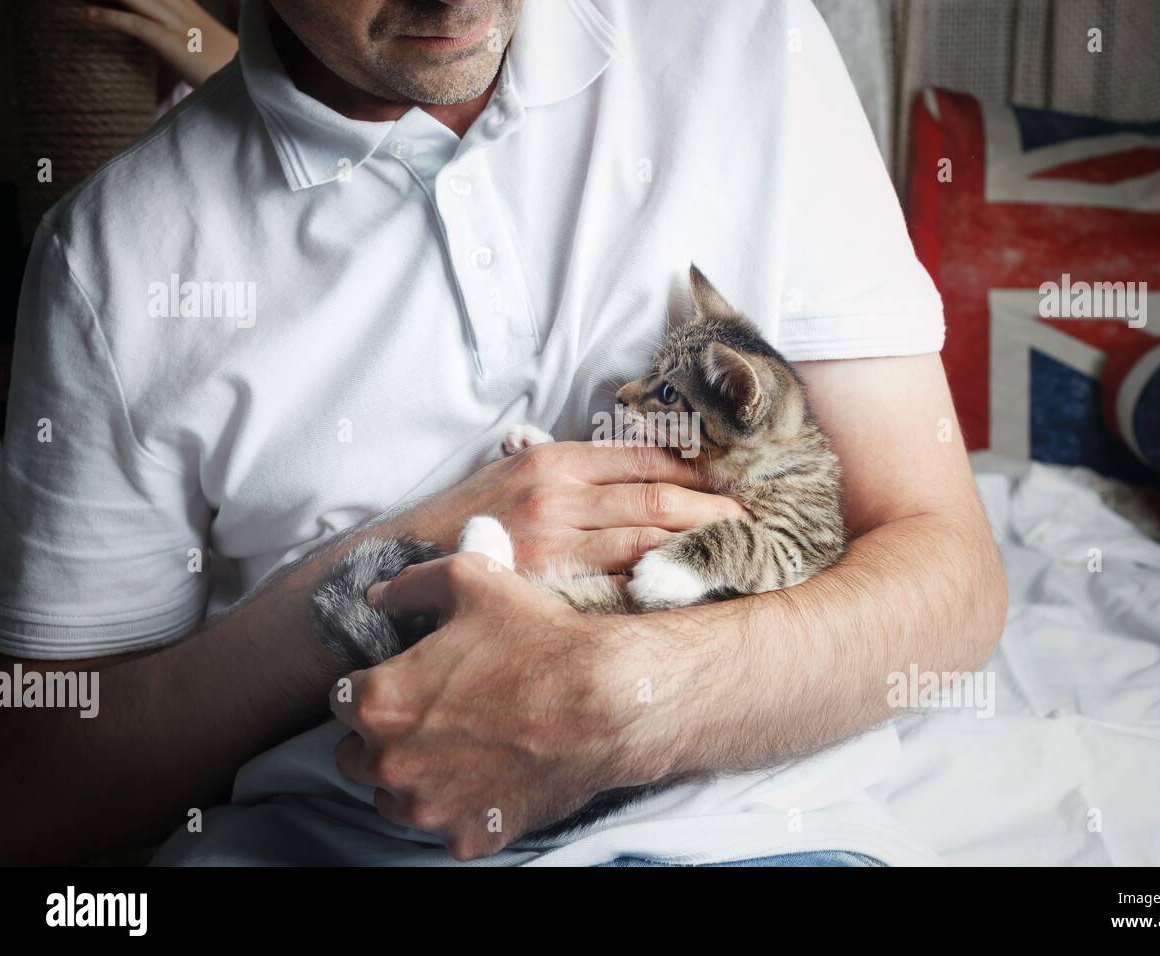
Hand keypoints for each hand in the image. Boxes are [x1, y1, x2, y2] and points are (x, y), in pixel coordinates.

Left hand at [85, 0, 237, 86]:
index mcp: (196, 13)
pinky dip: (110, 17)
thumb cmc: (240, 74)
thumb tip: (195, 48)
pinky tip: (89, 14)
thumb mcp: (220, 51)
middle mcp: (186, 13)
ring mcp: (179, 26)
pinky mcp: (172, 43)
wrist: (256, 85)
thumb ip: (202, 41)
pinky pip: (135, 25)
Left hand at [330, 552, 655, 858]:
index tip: (408, 679)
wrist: (605, 701)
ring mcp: (430, 808)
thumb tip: (379, 596)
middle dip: (384, 735)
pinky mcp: (468, 837)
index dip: (374, 684)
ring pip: (394, 799)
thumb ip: (411, 584)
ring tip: (460, 746)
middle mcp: (391, 763)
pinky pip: (446, 827)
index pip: (340, 699)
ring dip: (413, 776)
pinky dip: (461, 807)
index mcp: (379, 702)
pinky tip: (491, 774)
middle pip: (356, 756)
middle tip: (433, 713)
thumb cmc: (538, 639)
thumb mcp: (471, 580)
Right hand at [409, 442, 746, 575]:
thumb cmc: (463, 520)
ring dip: (701, 548)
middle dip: (717, 511)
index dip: (700, 469)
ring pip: (649, 542)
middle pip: (661, 500)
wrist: (400, 560)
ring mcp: (555, 542)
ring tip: (740, 556)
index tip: (736, 480)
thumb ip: (574, 469)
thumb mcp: (514, 473)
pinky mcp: (548, 585)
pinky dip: (660, 585)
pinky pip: (619, 585)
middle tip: (759, 524)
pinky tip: (692, 589)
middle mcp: (560, 494)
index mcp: (557, 460)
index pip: (647, 457)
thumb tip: (642, 467)